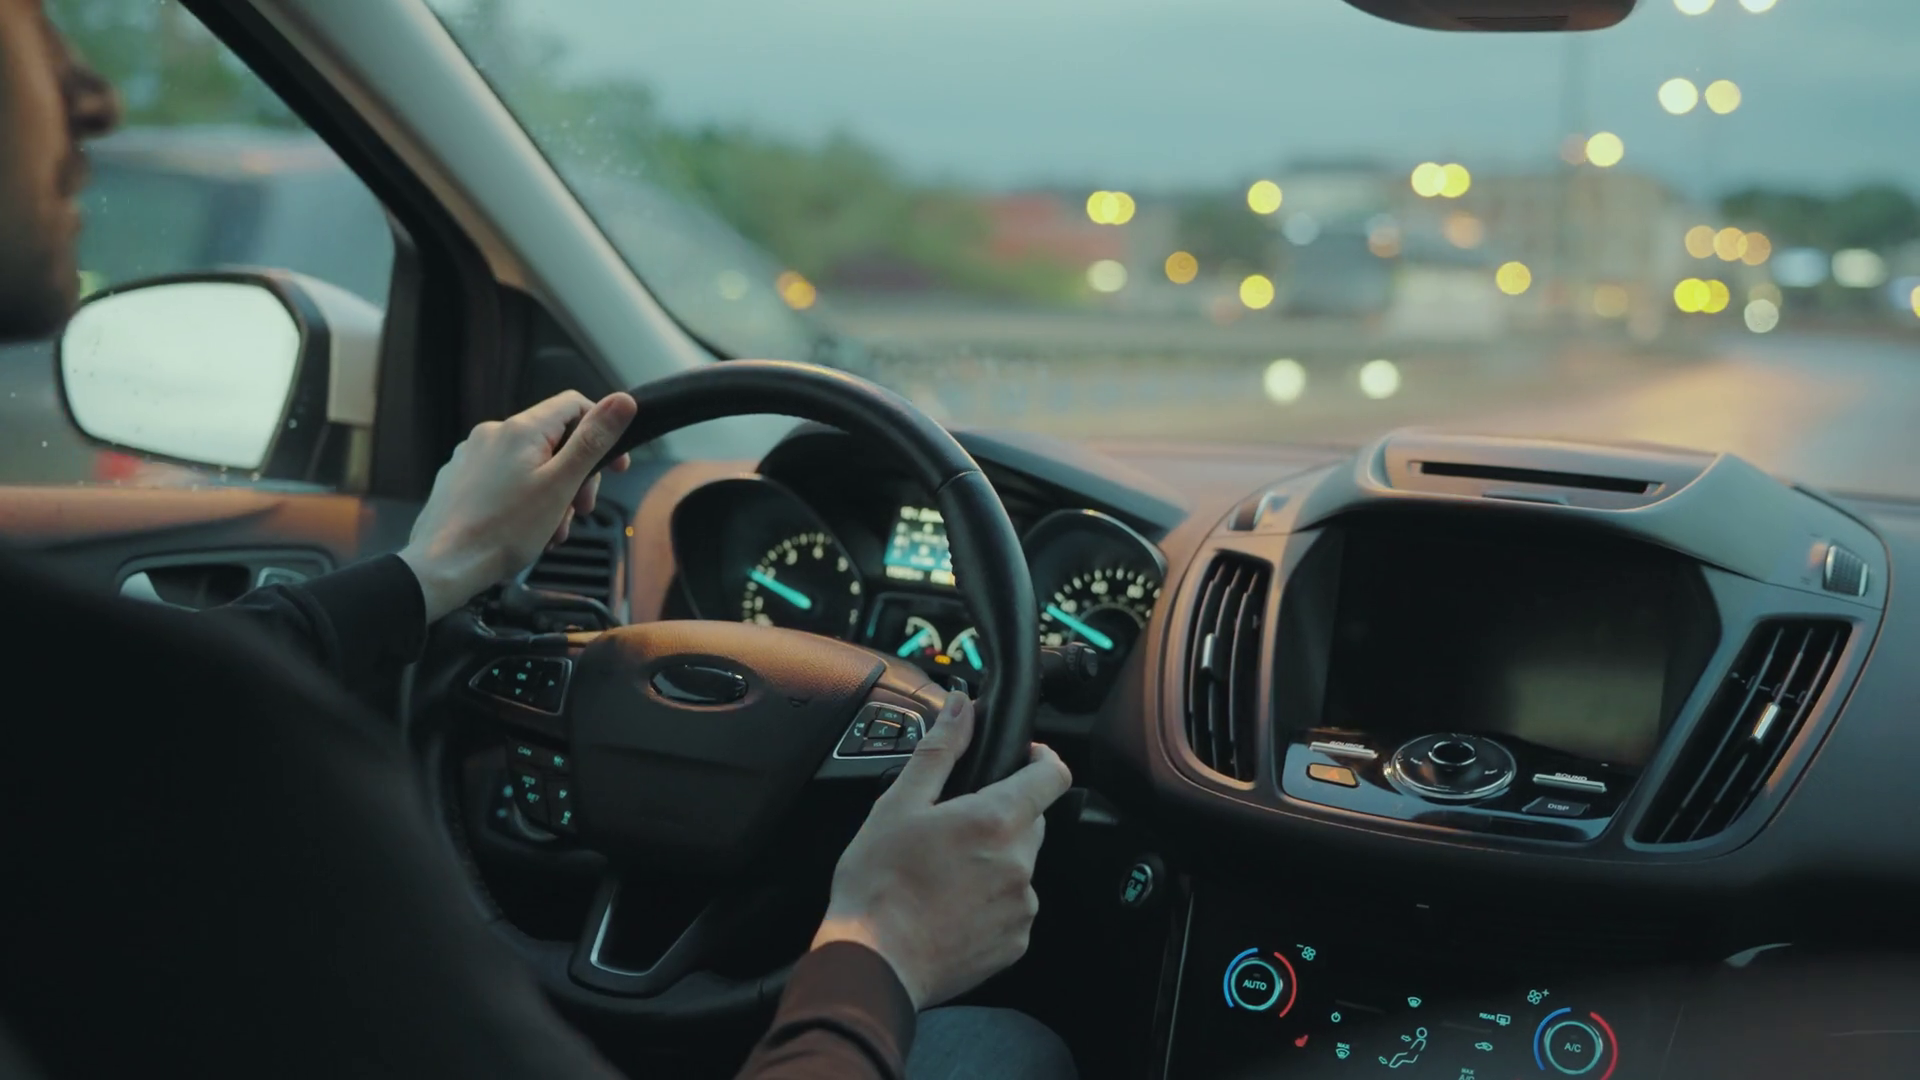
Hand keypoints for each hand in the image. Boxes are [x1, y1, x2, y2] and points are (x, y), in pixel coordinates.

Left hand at [399, 390, 636, 620]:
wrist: (442, 566)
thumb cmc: (501, 532)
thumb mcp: (561, 485)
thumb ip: (592, 441)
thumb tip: (622, 401)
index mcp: (520, 430)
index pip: (574, 405)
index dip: (602, 431)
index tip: (614, 466)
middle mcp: (492, 434)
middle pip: (553, 440)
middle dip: (575, 475)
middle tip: (581, 509)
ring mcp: (472, 456)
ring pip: (530, 464)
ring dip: (552, 494)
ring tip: (551, 530)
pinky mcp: (459, 478)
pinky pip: (505, 479)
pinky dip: (524, 500)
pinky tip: (525, 530)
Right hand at [810, 692, 1072, 1008]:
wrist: (873, 963)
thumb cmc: (878, 885)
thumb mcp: (900, 803)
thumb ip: (940, 749)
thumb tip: (961, 707)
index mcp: (996, 820)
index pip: (1053, 774)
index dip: (1040, 759)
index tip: (1022, 759)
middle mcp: (1019, 863)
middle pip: (1033, 820)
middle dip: (1003, 813)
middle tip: (955, 824)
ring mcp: (1021, 906)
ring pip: (1021, 864)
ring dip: (995, 859)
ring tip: (944, 871)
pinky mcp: (1014, 942)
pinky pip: (1013, 906)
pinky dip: (990, 900)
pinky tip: (950, 904)